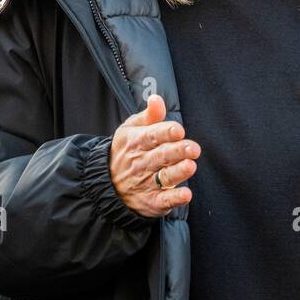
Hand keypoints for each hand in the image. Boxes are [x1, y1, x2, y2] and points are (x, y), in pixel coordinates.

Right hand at [109, 93, 200, 217]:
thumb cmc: (125, 151)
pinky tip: (186, 194)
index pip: (152, 135)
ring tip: (190, 166)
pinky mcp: (151, 201)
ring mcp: (146, 183)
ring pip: (164, 177)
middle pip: (162, 156)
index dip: (165, 132)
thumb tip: (157, 98)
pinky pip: (164, 200)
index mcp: (136, 142)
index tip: (178, 130)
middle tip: (193, 148)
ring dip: (178, 172)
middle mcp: (141, 162)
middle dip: (178, 151)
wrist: (106, 183)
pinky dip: (174, 198)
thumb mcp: (130, 130)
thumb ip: (148, 115)